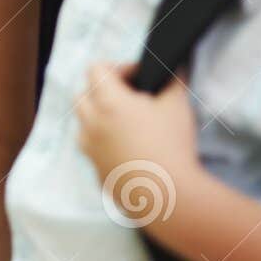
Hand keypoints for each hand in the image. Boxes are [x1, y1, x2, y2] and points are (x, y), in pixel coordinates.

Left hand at [75, 62, 198, 199]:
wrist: (165, 193)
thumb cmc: (171, 145)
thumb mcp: (177, 105)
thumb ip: (173, 80)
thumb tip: (175, 67)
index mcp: (107, 102)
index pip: (95, 69)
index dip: (118, 67)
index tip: (138, 77)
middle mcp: (91, 124)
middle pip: (82, 94)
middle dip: (103, 90)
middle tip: (130, 98)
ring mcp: (89, 149)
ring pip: (83, 123)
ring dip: (99, 117)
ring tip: (128, 124)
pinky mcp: (95, 170)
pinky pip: (92, 148)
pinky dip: (104, 142)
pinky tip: (129, 148)